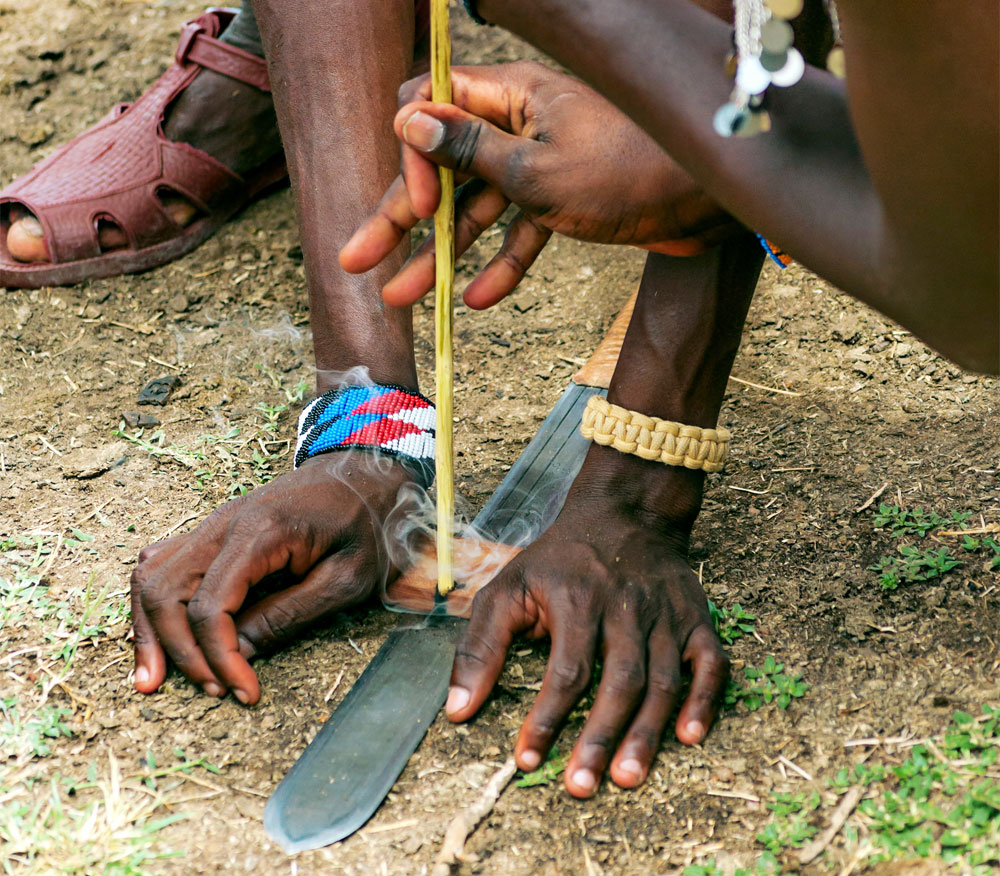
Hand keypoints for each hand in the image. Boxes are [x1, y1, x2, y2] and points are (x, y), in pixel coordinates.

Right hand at [130, 453, 411, 703]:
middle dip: (178, 650)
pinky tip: (161, 636)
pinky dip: (155, 603)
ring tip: (154, 678)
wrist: (367, 472)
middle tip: (212, 690)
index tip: (245, 691)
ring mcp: (213, 525)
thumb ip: (290, 615)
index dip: (219, 657)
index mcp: (260, 532)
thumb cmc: (367, 523)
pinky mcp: (214, 532)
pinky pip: (163, 565)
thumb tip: (238, 654)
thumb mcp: (347, 577)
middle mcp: (223, 524)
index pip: (211, 605)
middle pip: (165, 592)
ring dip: (151, 629)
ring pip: (151, 577)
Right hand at [340, 61, 737, 309]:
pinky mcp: (561, 201)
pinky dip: (503, 264)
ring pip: (477, 210)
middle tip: (358, 259)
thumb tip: (408, 123)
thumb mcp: (538, 168)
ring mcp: (539, 165)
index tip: (420, 208)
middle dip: (401, 219)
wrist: (711, 199)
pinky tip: (479, 299)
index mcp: (510, 96)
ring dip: (444, 255)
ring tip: (405, 296)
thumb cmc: (632, 170)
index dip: (413, 160)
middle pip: (444, 171)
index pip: (432, 111)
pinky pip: (520, 233)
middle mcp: (518, 125)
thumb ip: (471, 152)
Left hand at [445, 449, 727, 796]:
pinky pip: (711, 664)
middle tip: (581, 787)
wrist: (625, 511)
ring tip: (628, 777)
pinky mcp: (696, 618)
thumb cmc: (558, 559)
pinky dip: (705, 700)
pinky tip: (690, 736)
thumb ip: (480, 647)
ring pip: (662, 680)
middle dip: (599, 737)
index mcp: (577, 599)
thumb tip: (457, 710)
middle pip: (618, 681)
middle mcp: (625, 608)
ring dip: (647, 732)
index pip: (565, 670)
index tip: (526, 759)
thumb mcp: (507, 587)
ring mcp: (666, 615)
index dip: (546, 717)